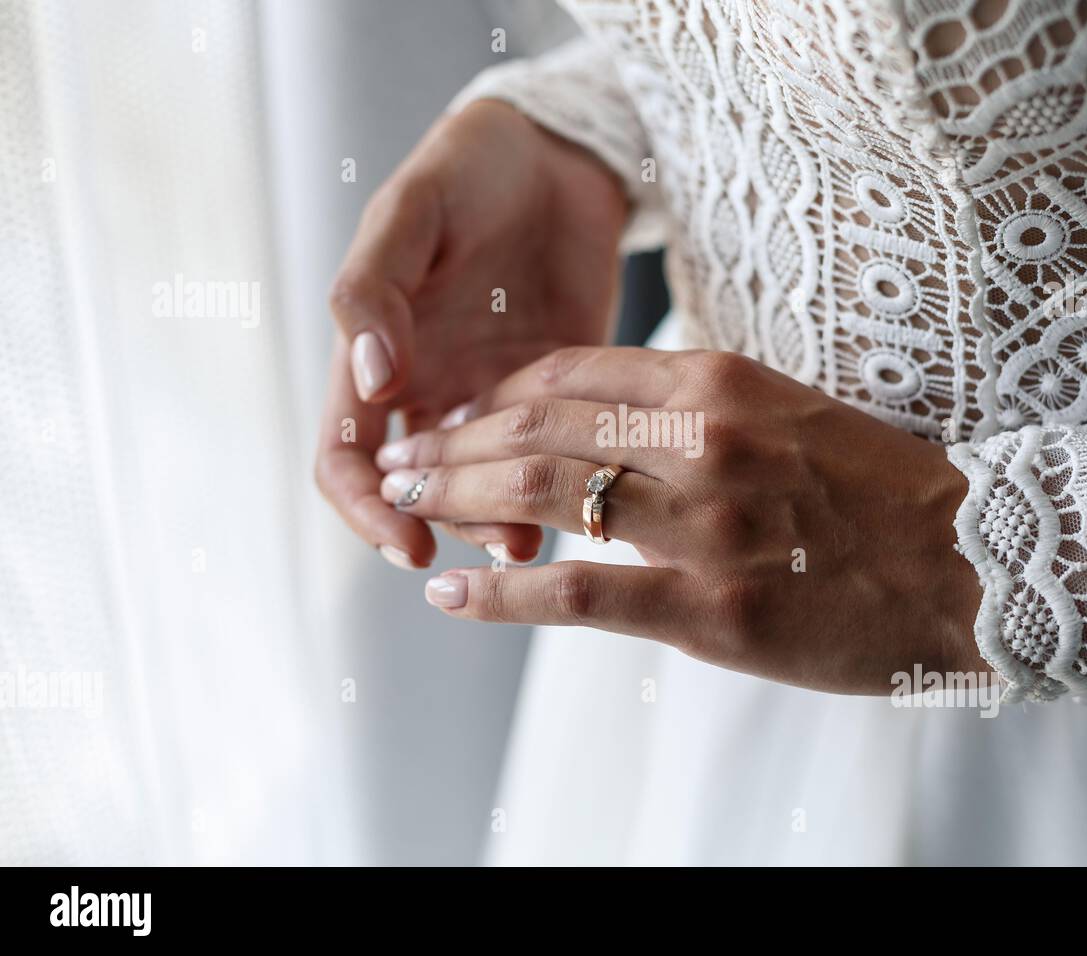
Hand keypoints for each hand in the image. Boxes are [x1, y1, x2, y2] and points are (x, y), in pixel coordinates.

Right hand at [315, 100, 627, 568]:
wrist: (556, 153)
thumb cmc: (468, 169)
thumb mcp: (411, 212)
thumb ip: (375, 289)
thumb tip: (373, 379)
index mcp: (372, 355)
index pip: (347, 459)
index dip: (366, 508)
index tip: (406, 541)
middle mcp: (425, 388)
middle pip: (418, 490)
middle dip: (448, 527)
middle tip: (501, 543)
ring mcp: (488, 394)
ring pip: (482, 486)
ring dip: (500, 521)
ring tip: (537, 538)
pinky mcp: (550, 392)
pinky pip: (542, 456)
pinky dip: (552, 486)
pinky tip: (578, 496)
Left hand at [374, 346, 986, 693]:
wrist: (973, 565)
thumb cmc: (878, 490)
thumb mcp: (786, 411)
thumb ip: (697, 405)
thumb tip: (612, 411)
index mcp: (721, 381)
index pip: (568, 370)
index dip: (491, 390)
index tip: (451, 408)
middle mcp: (705, 438)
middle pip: (539, 424)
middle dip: (451, 438)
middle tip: (396, 452)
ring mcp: (707, 523)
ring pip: (545, 492)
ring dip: (457, 494)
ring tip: (402, 502)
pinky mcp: (712, 607)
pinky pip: (580, 592)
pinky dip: (503, 592)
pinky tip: (453, 594)